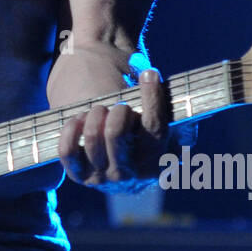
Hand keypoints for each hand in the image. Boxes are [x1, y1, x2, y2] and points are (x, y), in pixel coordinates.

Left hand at [57, 68, 169, 191]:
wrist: (116, 157)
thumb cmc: (142, 131)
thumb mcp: (167, 126)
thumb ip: (179, 115)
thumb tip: (184, 105)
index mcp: (158, 163)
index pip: (156, 127)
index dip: (152, 97)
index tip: (149, 73)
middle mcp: (130, 175)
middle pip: (116, 133)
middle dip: (117, 108)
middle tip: (120, 104)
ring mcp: (102, 177)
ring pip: (91, 136)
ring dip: (95, 113)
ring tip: (100, 109)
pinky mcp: (78, 175)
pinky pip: (67, 149)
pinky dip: (71, 128)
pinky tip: (80, 119)